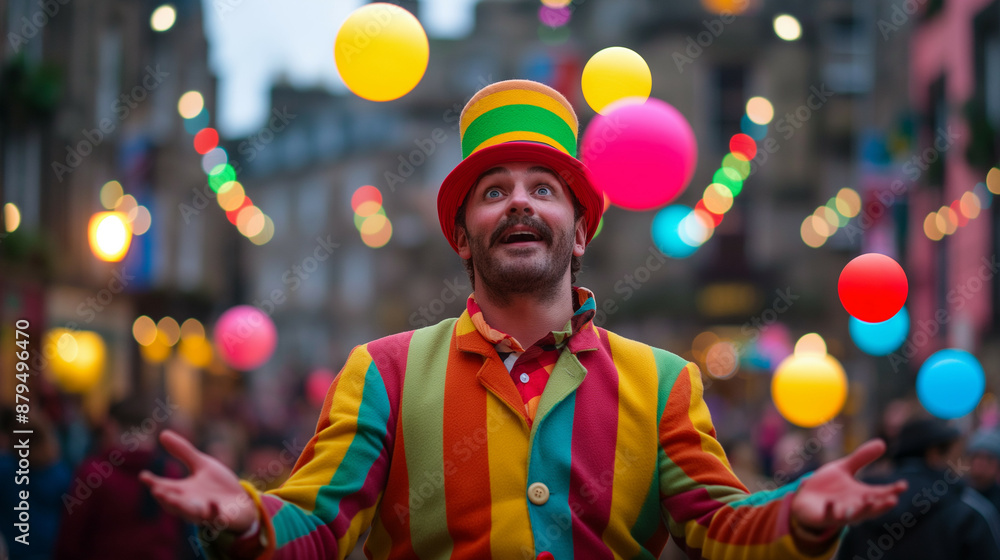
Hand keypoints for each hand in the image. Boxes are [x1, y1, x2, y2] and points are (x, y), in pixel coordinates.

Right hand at [139, 429, 258, 533]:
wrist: (242, 503)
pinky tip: (213, 504)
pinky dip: (213, 511)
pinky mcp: (221, 518)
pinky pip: (215, 517)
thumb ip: (183, 452)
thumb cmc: (218, 486)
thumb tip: (162, 433)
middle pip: (174, 503)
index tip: (144, 475)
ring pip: (190, 512)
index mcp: (184, 491)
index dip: (154, 482)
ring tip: (172, 498)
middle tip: (156, 490)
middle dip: (165, 498)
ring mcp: (205, 512)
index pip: (165, 487)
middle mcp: (191, 503)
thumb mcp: (202, 465)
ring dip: (181, 507)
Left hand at [791, 439, 906, 535]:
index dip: (892, 490)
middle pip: (872, 508)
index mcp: (862, 495)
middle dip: (882, 505)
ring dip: (862, 510)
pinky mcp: (824, 517)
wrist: (804, 499)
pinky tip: (832, 503)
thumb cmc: (828, 487)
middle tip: (893, 500)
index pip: (881, 494)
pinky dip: (831, 510)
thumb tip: (882, 443)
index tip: (903, 485)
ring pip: (854, 515)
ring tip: (870, 502)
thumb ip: (861, 458)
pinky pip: (829, 515)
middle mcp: (854, 506)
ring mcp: (840, 513)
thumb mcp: (844, 468)